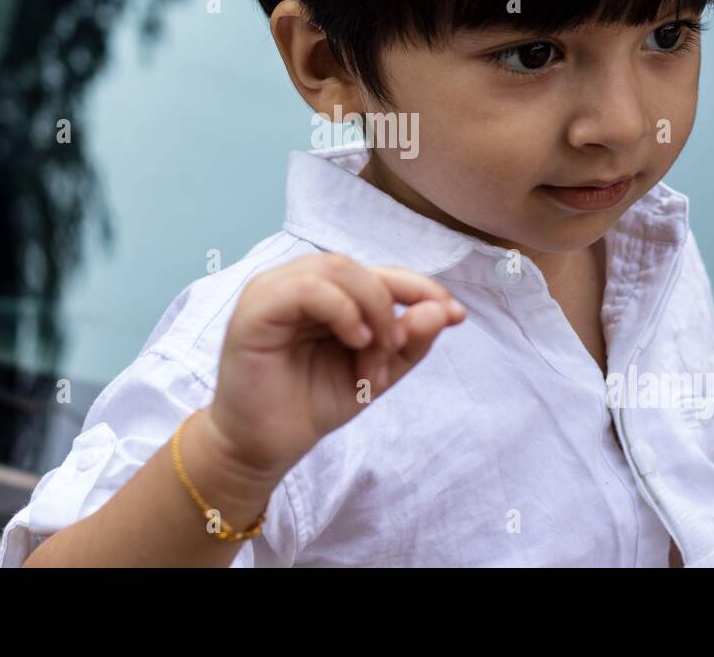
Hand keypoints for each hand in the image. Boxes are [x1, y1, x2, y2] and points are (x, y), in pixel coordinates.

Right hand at [206, 252, 465, 478]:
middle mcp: (298, 282)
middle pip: (360, 267)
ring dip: (371, 310)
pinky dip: (342, 310)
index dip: (420, 287)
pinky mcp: (256, 308)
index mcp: (326, 292)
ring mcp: (273, 290)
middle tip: (397, 350)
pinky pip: (307, 288)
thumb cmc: (312, 402)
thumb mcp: (376, 372)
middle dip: (393, 305)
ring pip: (337, 269)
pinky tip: (356, 340)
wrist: (265, 446)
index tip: (457, 315)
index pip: (379, 272)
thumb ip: (409, 341)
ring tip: (375, 353)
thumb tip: (444, 310)